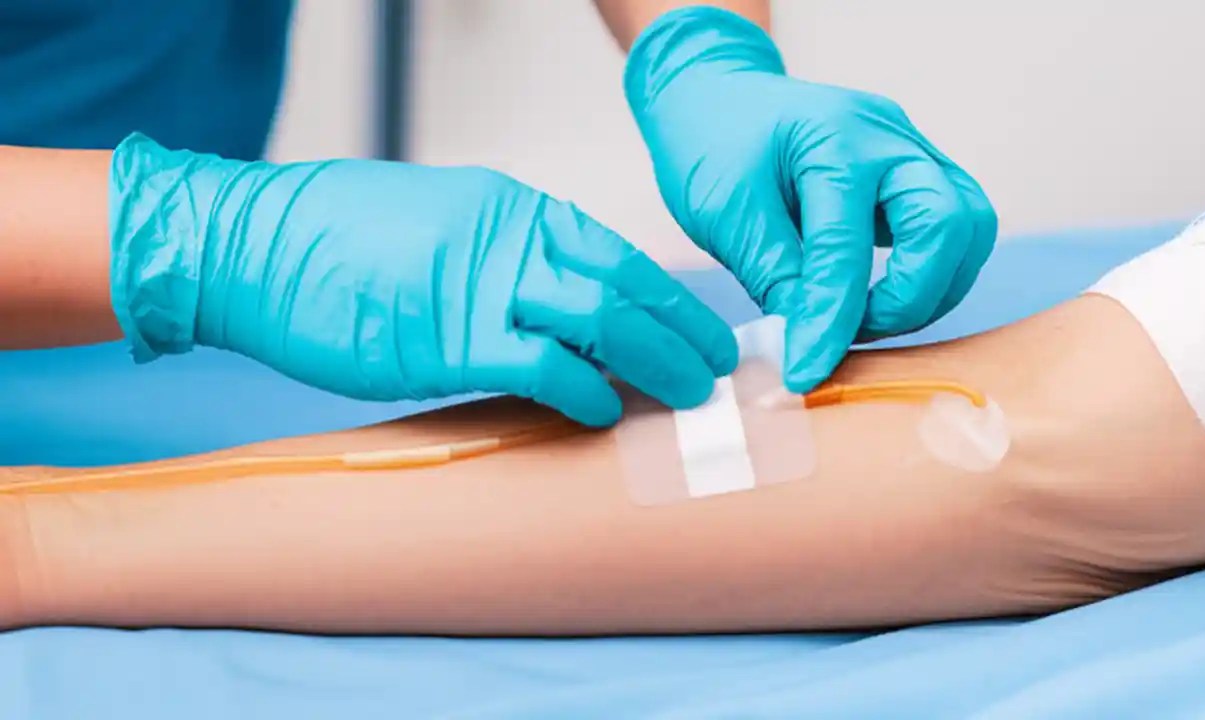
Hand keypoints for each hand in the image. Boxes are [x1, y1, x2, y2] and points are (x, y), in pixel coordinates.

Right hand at [108, 135, 736, 425]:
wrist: (255, 245)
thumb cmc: (337, 243)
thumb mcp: (437, 226)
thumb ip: (498, 259)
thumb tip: (548, 307)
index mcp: (510, 210)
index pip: (616, 252)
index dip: (670, 295)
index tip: (703, 331)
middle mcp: (509, 240)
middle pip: (626, 285)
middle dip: (683, 331)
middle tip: (718, 371)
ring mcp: (481, 285)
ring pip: (602, 320)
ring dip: (655, 361)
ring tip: (689, 396)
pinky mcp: (449, 338)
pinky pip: (543, 364)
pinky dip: (584, 389)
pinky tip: (607, 411)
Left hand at [625, 7, 996, 391]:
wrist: (716, 94)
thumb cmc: (712, 144)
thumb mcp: (725, 214)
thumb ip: (776, 275)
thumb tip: (814, 341)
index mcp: (831, 141)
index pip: (844, 250)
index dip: (829, 324)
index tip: (805, 374)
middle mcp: (887, 138)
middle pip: (949, 224)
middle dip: (911, 298)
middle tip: (855, 332)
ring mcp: (910, 149)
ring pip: (969, 226)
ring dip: (932, 288)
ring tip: (869, 319)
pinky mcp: (916, 170)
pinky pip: (956, 224)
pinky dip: (931, 270)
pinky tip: (881, 296)